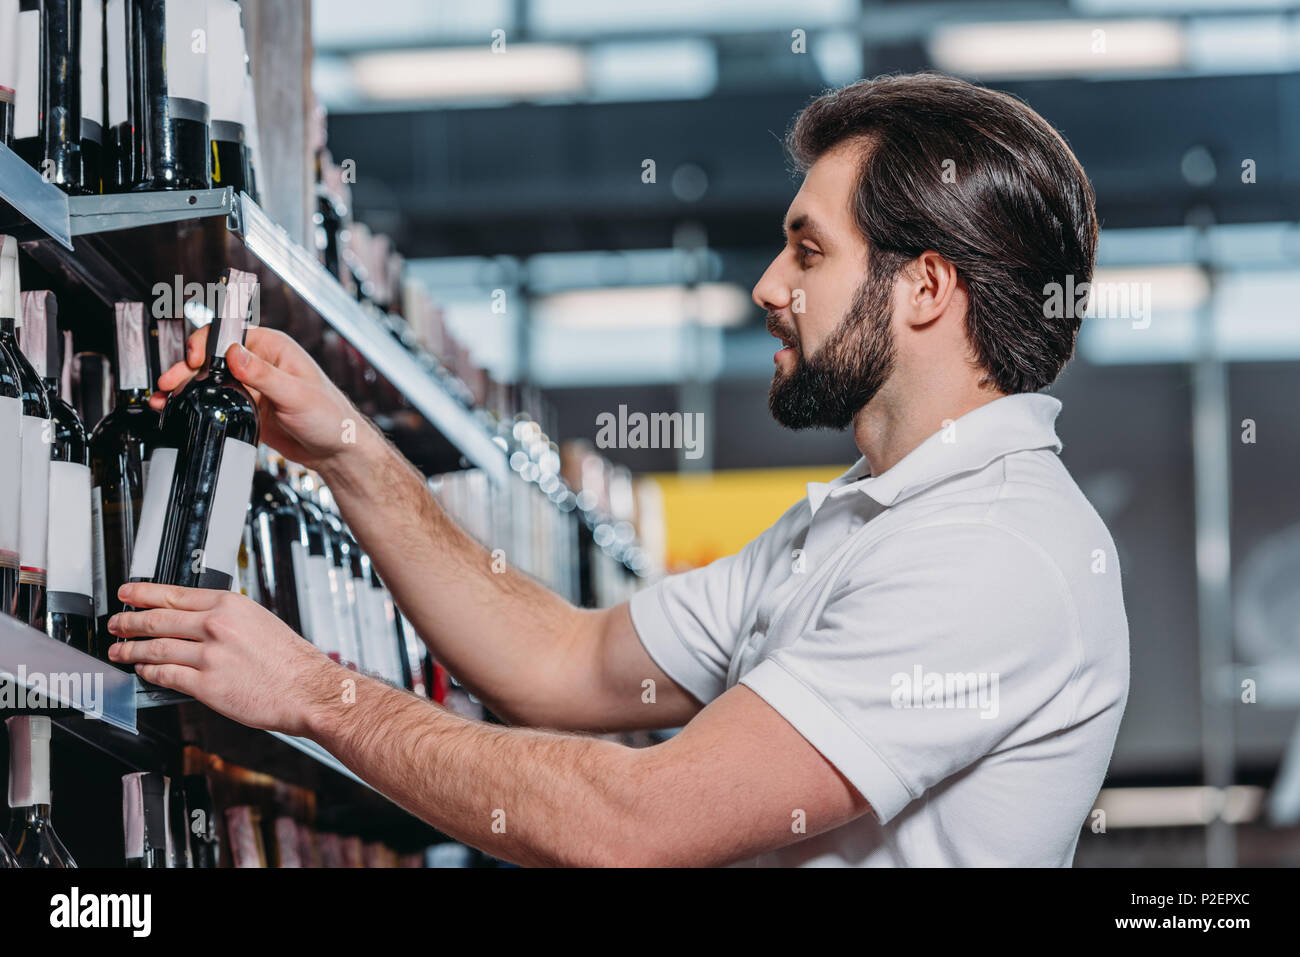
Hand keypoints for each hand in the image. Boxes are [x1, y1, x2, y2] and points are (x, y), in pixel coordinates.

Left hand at [107, 582, 345, 737]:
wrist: (308, 689)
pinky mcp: (206, 685)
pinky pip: (166, 675)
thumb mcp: (259, 621)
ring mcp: (209, 656)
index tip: (128, 594)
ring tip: (120, 650)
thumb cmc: (290, 660)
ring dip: (132, 650)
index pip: (174, 594)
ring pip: (156, 649)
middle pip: (158, 619)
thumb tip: (196, 620)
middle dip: (129, 622)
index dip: (143, 594)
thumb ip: (227, 618)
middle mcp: (216, 626)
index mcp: (230, 606)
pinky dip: (149, 673)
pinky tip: (143, 672)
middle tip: (116, 623)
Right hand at [151, 325, 373, 475]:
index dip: (205, 344)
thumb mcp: (296, 394)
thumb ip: (264, 375)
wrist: (336, 451)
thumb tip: (235, 354)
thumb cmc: (330, 417)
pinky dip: (195, 405)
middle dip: (186, 369)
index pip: (229, 335)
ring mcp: (250, 386)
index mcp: (273, 348)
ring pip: (208, 381)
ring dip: (185, 388)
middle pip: (212, 358)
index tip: (193, 360)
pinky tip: (179, 410)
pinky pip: (215, 401)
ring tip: (163, 398)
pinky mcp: (245, 408)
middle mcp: (259, 363)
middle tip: (168, 383)